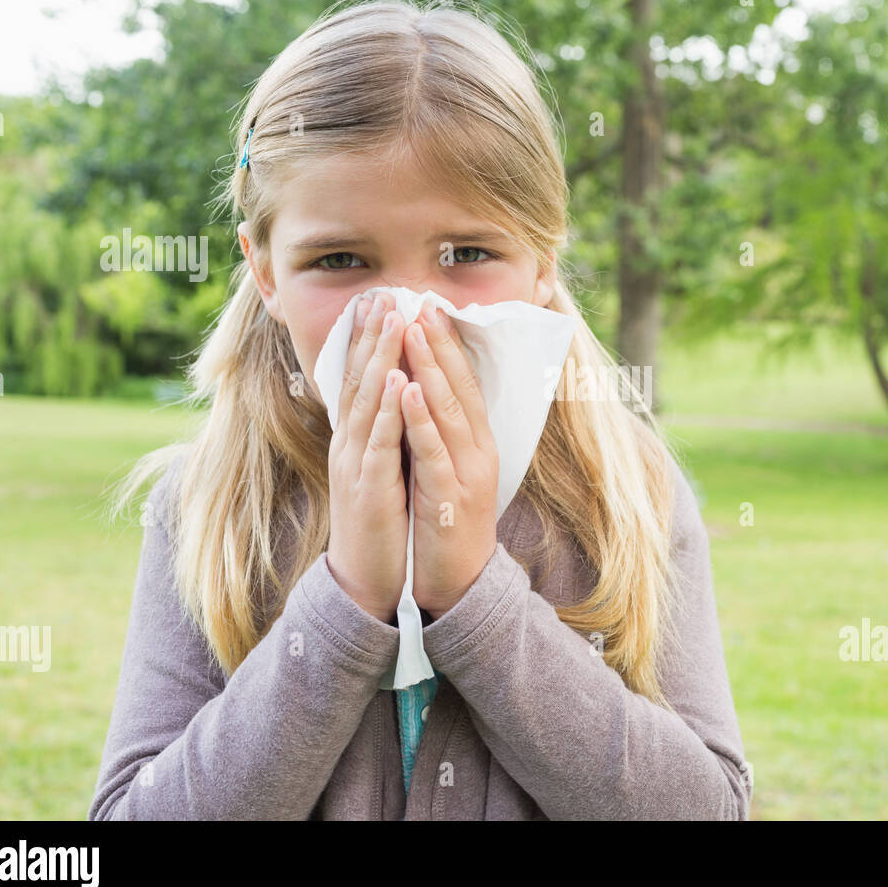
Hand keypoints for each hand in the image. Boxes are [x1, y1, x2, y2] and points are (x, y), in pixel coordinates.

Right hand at [324, 292, 411, 622]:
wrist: (365, 579)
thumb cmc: (379, 521)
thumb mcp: (379, 468)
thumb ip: (383, 433)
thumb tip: (397, 395)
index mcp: (356, 438)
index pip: (360, 378)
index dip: (368, 338)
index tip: (380, 298)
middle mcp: (350, 443)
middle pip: (358, 379)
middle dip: (370, 334)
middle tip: (382, 292)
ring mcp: (355, 463)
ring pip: (366, 401)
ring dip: (378, 357)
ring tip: (391, 319)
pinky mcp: (368, 487)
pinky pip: (379, 441)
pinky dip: (387, 409)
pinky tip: (396, 380)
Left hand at [399, 301, 498, 619]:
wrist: (460, 583)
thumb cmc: (447, 524)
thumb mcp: (445, 470)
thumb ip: (439, 434)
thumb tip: (422, 394)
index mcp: (476, 443)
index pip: (463, 384)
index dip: (447, 345)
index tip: (429, 308)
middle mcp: (478, 451)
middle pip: (460, 387)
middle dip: (440, 344)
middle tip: (421, 303)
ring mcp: (468, 473)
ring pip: (450, 411)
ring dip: (431, 369)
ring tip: (414, 331)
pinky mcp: (451, 498)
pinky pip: (434, 452)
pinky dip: (421, 420)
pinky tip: (409, 391)